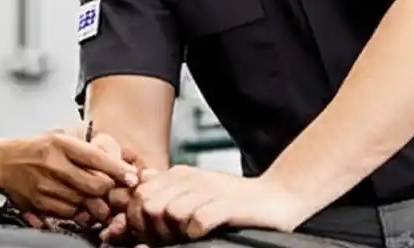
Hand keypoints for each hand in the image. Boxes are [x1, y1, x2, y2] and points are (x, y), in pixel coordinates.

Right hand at [20, 127, 145, 229]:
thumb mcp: (60, 135)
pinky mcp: (40, 203)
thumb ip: (87, 144)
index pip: (96, 157)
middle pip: (94, 185)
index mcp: (60, 144)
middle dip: (108, 188)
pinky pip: (70, 212)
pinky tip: (76, 200)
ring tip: (93, 194)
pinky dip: (78, 209)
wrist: (3, 162)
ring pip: (84, 201)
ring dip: (94, 201)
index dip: (118, 169)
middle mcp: (53, 164)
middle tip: (111, 186)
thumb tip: (118, 157)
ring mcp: (45, 186)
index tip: (132, 176)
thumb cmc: (36, 148)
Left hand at [113, 166, 301, 243]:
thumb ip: (166, 194)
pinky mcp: (228, 205)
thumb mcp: (196, 193)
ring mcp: (210, 190)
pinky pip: (197, 220)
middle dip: (152, 228)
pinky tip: (203, 233)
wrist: (277, 196)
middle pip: (149, 204)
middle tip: (167, 239)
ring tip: (186, 237)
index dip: (137, 219)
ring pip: (170, 212)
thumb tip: (137, 198)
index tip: (147, 235)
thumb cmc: (234, 201)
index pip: (139, 194)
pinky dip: (195, 231)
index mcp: (179, 175)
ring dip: (174, 231)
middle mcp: (191, 179)